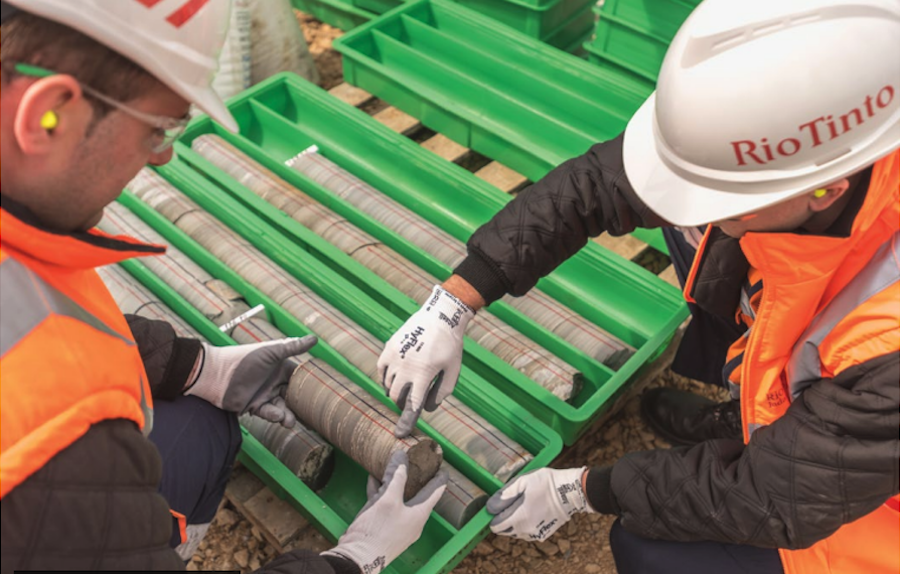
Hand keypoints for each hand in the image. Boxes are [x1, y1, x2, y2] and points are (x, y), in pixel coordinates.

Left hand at [185, 335, 316, 426]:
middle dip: (300, 405)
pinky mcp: (254, 406)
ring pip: (282, 407)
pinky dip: (273, 416)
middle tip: (308, 415)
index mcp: (280, 367)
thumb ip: (293, 347)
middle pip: (293, 395)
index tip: (321, 392)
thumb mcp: (271, 352)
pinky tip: (276, 416)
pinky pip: (268, 413)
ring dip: (288, 415)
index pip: (299, 376)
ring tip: (289, 422)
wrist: (216, 375)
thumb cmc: (244, 359)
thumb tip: (315, 339)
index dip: (308, 384)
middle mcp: (274, 381)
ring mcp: (264, 394)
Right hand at [322, 450, 447, 573]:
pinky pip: (386, 506)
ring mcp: (397, 525)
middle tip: (418, 464)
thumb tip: (401, 457)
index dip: (439, 479)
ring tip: (393, 467)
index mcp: (419, 515)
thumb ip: (396, 477)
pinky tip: (373, 480)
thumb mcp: (388, 499)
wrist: (358, 557)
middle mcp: (411, 521)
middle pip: (417, 495)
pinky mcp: (383, 527)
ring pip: (399, 499)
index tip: (444, 470)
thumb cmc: (378, 531)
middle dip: (416, 479)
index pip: (435, 493)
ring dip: (395, 484)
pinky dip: (381, 492)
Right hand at [378, 285, 474, 437]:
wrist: (440, 317)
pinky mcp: (389, 348)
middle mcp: (405, 367)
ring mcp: (394, 357)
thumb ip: (441, 392)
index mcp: (423, 374)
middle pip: (396, 397)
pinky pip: (381, 370)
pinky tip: (396, 377)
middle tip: (412, 399)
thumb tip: (427, 408)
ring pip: (388, 385)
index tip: (400, 434)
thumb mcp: (453, 371)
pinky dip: (386, 378)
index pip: (411, 405)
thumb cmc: (450, 346)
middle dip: (403, 403)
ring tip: (408, 385)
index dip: (406, 421)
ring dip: (396, 391)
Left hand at [487, 467, 592, 540]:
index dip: (494, 515)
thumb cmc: (546, 484)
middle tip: (512, 502)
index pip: (496, 526)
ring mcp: (535, 534)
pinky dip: (525, 525)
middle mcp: (525, 530)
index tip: (498, 505)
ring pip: (516, 532)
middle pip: (504, 531)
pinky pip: (527, 532)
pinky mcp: (543, 534)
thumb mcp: (522, 482)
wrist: (571, 492)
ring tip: (524, 504)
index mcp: (518, 518)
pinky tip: (532, 511)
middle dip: (503, 519)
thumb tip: (490, 507)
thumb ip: (504, 496)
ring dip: (514, 522)